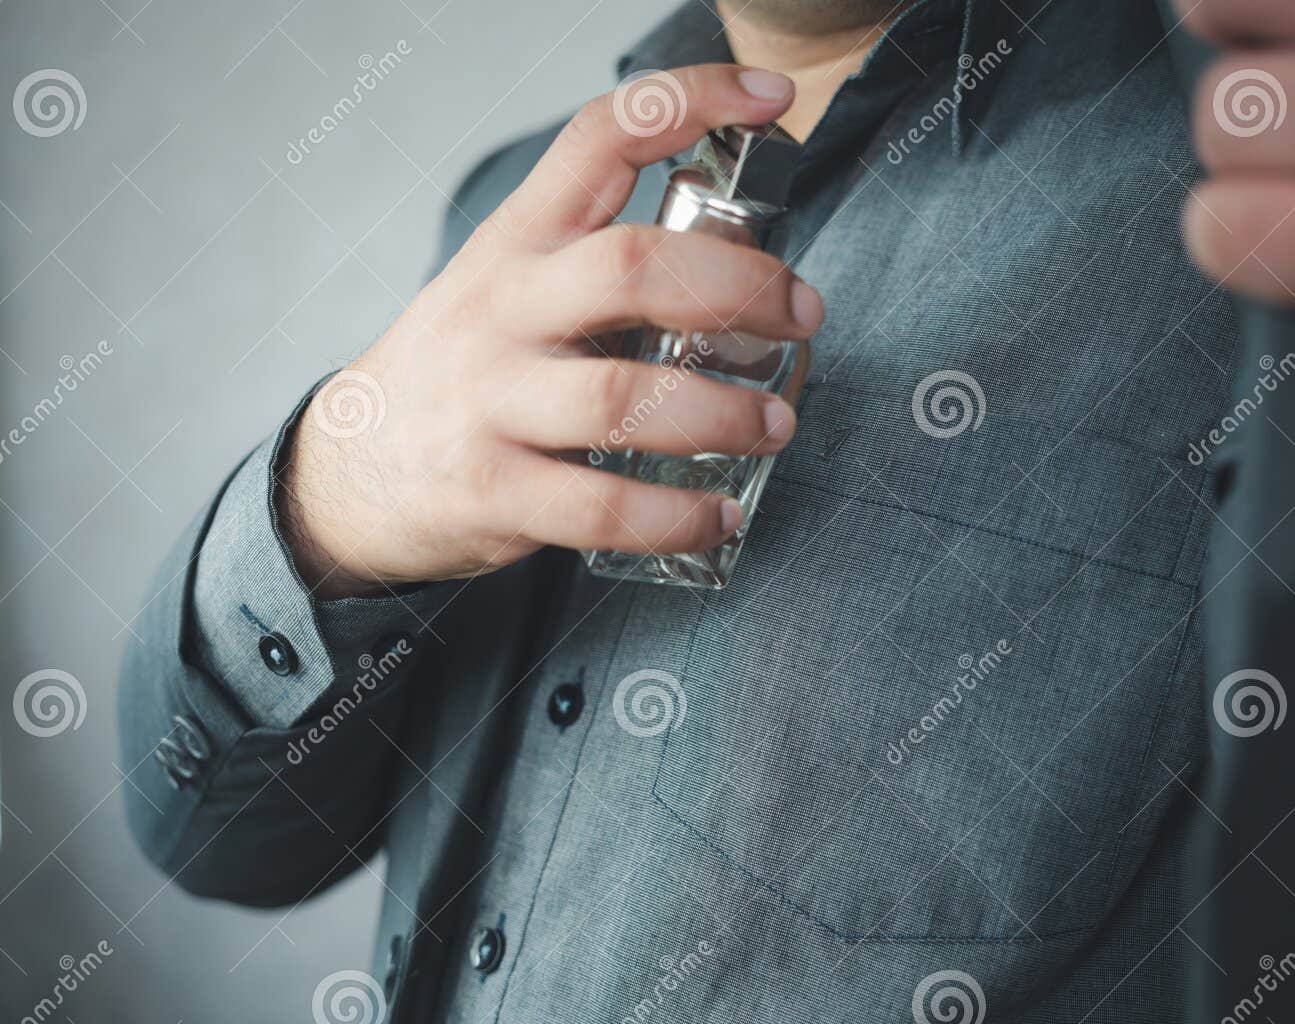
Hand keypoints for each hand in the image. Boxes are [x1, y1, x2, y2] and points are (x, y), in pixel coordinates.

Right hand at [280, 64, 822, 596]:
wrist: (352, 468)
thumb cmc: (462, 369)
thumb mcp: (508, 286)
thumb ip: (598, 266)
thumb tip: (740, 265)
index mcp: (516, 242)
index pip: (598, 141)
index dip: (688, 102)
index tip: (771, 96)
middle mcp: (502, 309)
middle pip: (630, 269)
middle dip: (739, 286)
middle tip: (802, 312)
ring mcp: (491, 401)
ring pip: (625, 398)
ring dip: (721, 414)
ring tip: (775, 422)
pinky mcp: (492, 491)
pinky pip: (602, 507)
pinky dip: (675, 516)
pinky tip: (719, 513)